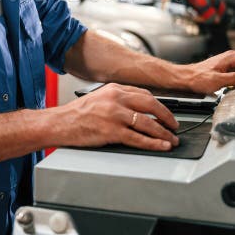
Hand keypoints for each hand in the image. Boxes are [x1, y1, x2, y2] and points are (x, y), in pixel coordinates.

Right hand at [55, 83, 179, 150]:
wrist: (59, 123)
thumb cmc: (75, 114)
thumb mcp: (98, 98)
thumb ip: (116, 100)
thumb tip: (136, 110)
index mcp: (113, 89)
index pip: (144, 93)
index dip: (159, 104)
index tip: (165, 112)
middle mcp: (116, 98)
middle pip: (151, 104)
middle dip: (167, 116)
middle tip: (174, 125)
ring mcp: (114, 115)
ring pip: (147, 122)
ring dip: (163, 132)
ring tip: (172, 139)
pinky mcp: (111, 131)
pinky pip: (138, 138)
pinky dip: (153, 143)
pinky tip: (161, 145)